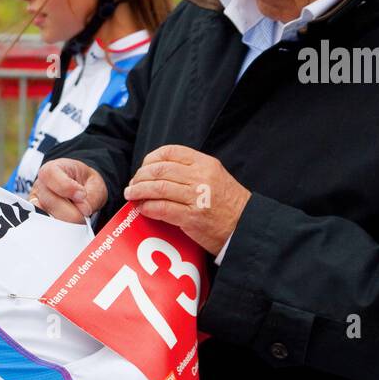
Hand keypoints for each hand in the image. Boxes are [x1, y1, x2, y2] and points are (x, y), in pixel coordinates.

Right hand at [30, 159, 107, 223]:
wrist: (82, 190)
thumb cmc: (86, 184)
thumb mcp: (95, 184)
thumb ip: (91, 196)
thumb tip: (83, 210)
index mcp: (52, 170)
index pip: (51, 176)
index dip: (67, 187)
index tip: (82, 195)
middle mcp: (40, 186)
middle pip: (50, 201)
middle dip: (72, 211)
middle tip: (85, 213)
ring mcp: (36, 203)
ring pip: (46, 216)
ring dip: (66, 222)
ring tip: (78, 219)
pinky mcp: (37, 218)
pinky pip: (44, 226)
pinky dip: (58, 229)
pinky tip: (68, 228)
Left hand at [123, 145, 250, 254]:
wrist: (247, 227)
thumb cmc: (228, 204)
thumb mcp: (215, 176)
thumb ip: (191, 171)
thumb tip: (158, 172)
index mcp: (205, 164)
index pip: (170, 152)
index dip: (150, 159)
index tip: (143, 168)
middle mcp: (200, 177)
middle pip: (159, 170)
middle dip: (140, 177)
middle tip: (133, 185)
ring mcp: (196, 197)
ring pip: (158, 188)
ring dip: (139, 192)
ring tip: (131, 195)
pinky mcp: (192, 217)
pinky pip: (162, 208)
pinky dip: (148, 208)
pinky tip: (143, 209)